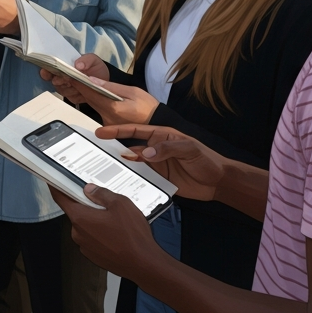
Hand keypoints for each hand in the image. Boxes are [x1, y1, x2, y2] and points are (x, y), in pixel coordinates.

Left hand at [38, 60, 157, 124]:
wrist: (157, 123)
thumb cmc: (148, 107)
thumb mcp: (133, 92)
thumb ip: (112, 87)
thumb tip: (92, 80)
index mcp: (113, 107)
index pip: (90, 92)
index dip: (78, 82)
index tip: (68, 73)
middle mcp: (106, 117)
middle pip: (87, 98)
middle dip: (77, 86)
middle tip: (66, 74)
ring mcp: (106, 123)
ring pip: (90, 104)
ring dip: (82, 92)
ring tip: (73, 79)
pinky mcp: (108, 125)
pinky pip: (96, 109)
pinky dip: (91, 99)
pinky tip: (88, 91)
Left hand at [51, 183, 165, 280]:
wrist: (143, 264)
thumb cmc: (132, 235)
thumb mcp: (120, 204)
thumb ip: (102, 194)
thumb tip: (90, 189)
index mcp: (80, 218)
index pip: (61, 199)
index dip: (56, 188)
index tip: (53, 182)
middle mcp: (78, 233)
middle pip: (76, 213)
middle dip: (87, 206)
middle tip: (104, 202)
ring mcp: (85, 246)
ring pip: (86, 227)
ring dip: (95, 221)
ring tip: (116, 221)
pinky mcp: (94, 256)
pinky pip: (93, 239)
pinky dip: (101, 234)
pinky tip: (117, 234)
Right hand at [94, 124, 224, 201]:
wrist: (218, 182)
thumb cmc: (206, 160)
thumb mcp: (189, 149)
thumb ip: (167, 148)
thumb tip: (143, 154)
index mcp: (161, 136)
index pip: (135, 131)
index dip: (117, 130)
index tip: (101, 132)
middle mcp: (154, 149)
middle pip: (129, 147)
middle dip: (112, 147)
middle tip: (94, 151)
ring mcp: (155, 165)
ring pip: (133, 164)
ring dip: (119, 165)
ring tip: (101, 168)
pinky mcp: (158, 180)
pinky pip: (140, 178)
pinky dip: (130, 179)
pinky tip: (120, 182)